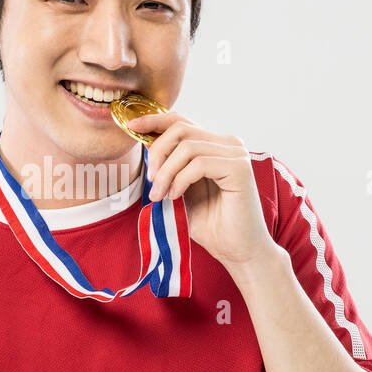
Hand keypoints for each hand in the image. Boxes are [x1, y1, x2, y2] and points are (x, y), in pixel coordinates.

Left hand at [128, 111, 279, 272]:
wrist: (239, 251)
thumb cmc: (212, 226)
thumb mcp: (182, 190)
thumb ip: (172, 167)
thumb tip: (147, 145)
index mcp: (216, 146)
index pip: (182, 121)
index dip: (154, 120)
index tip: (132, 126)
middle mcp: (229, 145)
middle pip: (181, 129)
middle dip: (157, 152)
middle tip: (150, 181)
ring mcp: (236, 155)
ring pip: (187, 147)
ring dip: (166, 173)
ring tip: (159, 195)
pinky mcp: (239, 168)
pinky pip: (198, 164)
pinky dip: (180, 180)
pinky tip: (175, 197)